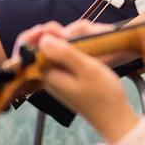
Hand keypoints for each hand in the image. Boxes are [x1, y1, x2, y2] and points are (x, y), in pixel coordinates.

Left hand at [23, 22, 140, 139]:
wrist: (115, 117)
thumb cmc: (104, 94)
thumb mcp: (86, 68)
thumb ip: (64, 53)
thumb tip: (43, 39)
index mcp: (48, 77)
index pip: (29, 54)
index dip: (35, 36)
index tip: (52, 28)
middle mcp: (48, 80)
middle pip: (36, 53)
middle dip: (44, 37)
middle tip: (58, 28)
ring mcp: (57, 81)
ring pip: (48, 56)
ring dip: (55, 42)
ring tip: (67, 33)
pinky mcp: (66, 81)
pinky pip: (58, 61)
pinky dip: (63, 50)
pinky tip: (75, 46)